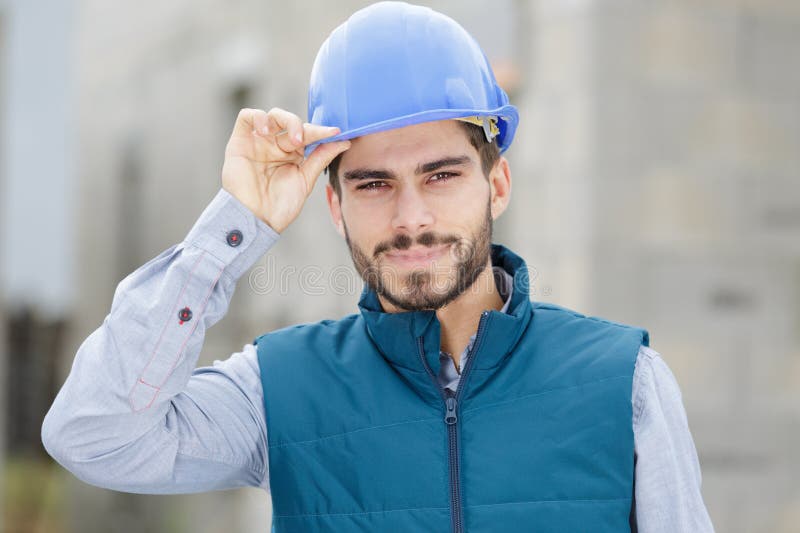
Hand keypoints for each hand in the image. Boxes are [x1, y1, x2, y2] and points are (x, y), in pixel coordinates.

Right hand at [221, 107, 349, 232]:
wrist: (256, 219)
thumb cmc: (279, 206)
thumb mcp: (305, 179)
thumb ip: (321, 158)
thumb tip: (344, 142)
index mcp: (292, 155)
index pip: (308, 134)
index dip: (321, 131)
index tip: (336, 133)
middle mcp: (276, 146)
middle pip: (291, 122)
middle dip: (303, 127)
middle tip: (306, 140)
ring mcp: (259, 142)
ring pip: (273, 115)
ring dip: (286, 121)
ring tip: (293, 139)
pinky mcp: (240, 141)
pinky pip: (247, 117)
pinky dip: (258, 117)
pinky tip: (267, 131)